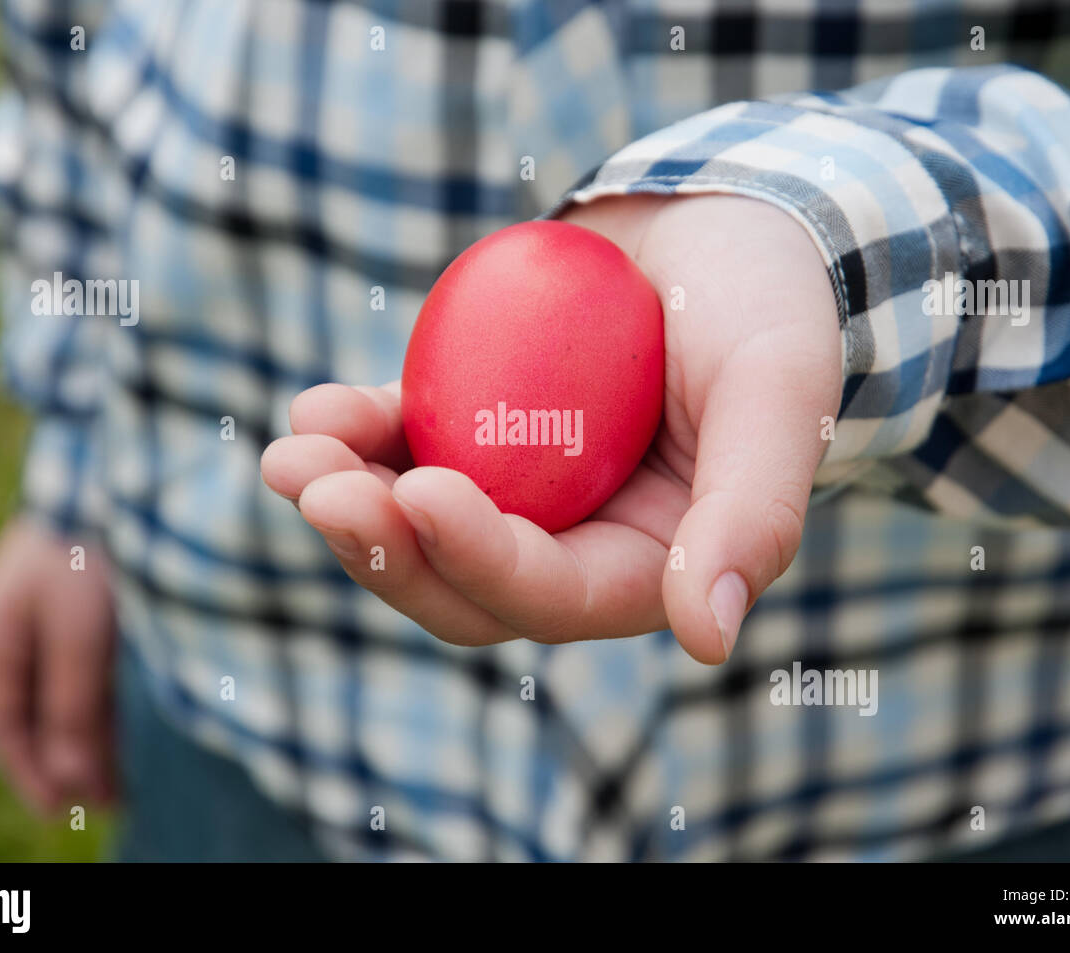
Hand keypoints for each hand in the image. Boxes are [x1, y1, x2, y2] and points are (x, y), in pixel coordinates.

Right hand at [0, 516, 116, 810]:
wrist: (115, 472)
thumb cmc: (93, 549)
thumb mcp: (80, 636)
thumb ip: (73, 706)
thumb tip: (71, 777)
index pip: (0, 720)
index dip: (28, 768)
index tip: (61, 807)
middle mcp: (15, 620)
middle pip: (32, 707)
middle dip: (61, 757)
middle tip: (103, 798)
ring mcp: (48, 603)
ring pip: (62, 684)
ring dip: (88, 729)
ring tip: (125, 771)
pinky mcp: (87, 590)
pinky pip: (86, 659)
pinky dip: (104, 695)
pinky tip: (133, 713)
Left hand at [262, 195, 840, 662]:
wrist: (725, 224)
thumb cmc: (768, 301)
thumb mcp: (778, 393)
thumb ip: (755, 512)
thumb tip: (707, 637)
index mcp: (651, 563)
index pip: (554, 593)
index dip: (480, 558)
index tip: (418, 492)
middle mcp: (577, 544)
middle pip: (463, 584)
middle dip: (385, 550)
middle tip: (314, 490)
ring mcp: (521, 491)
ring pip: (416, 530)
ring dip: (347, 500)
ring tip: (291, 450)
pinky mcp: (480, 430)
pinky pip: (405, 450)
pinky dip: (356, 437)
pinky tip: (316, 410)